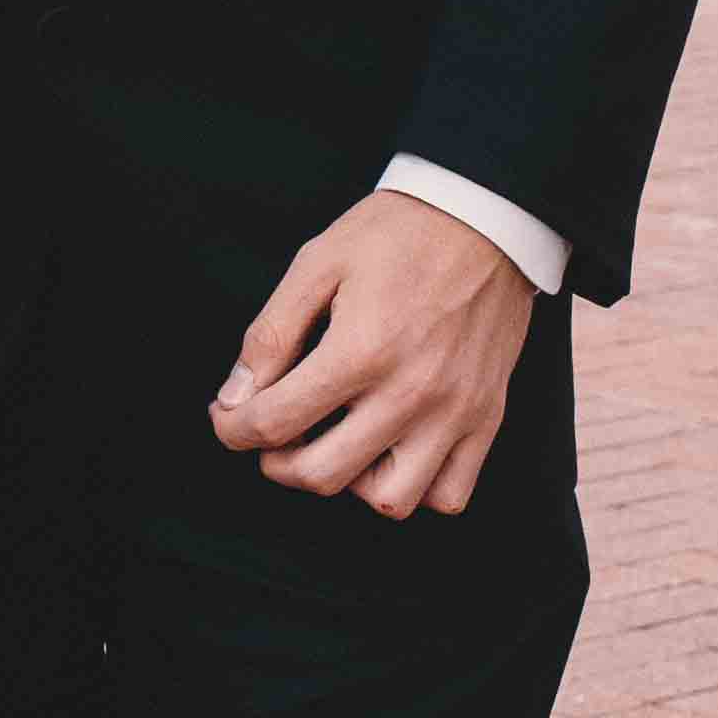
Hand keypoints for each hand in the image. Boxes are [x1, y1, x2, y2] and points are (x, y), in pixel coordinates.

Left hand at [212, 194, 533, 518]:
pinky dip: (416, 488)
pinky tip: (392, 452)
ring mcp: (454, 411)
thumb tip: (233, 398)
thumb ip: (271, 334)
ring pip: (389, 500)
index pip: (274, 423)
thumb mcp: (318, 264)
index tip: (229, 417)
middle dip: (277, 463)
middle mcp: (410, 392)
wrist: (488, 216)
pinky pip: (449, 493)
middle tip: (274, 434)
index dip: (232, 428)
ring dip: (350, 483)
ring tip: (339, 443)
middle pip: (321, 475)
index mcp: (361, 350)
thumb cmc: (398, 233)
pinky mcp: (487, 417)